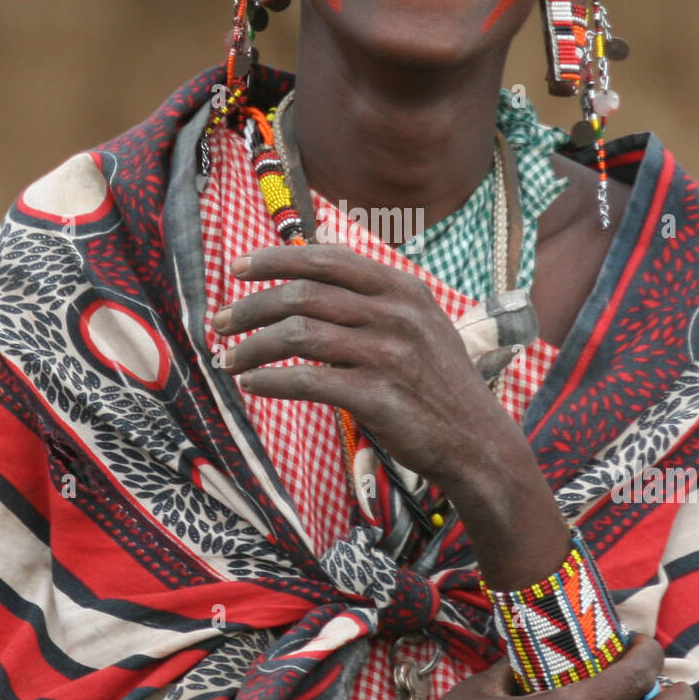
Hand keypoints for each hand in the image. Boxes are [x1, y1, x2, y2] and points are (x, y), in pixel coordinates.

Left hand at [213, 243, 512, 490]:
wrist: (477, 441)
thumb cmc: (437, 384)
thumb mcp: (419, 324)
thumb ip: (372, 297)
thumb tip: (310, 271)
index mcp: (403, 289)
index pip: (327, 258)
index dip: (276, 259)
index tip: (238, 269)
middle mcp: (397, 314)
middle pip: (305, 294)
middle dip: (252, 306)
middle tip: (221, 322)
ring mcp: (389, 354)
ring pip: (299, 335)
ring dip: (253, 347)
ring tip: (229, 360)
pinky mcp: (378, 397)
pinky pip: (308, 381)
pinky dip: (271, 382)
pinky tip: (252, 385)